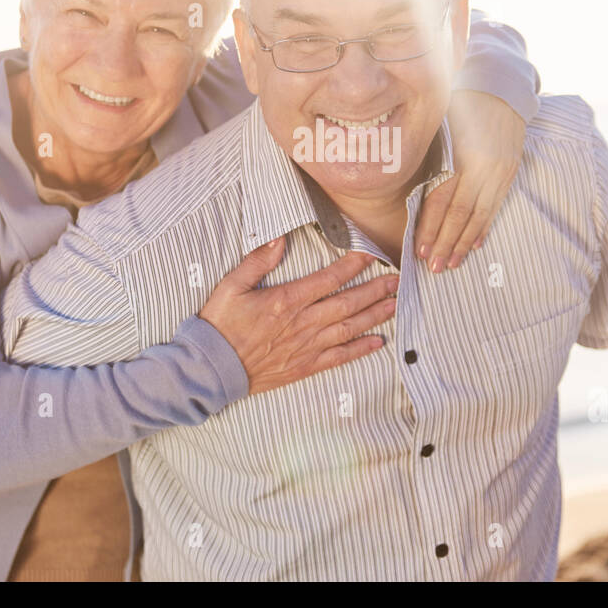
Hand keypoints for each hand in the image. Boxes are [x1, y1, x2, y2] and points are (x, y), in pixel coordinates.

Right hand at [200, 237, 396, 394]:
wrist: (210, 369)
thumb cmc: (220, 325)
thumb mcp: (231, 285)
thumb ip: (257, 261)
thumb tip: (280, 239)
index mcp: (287, 300)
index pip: (329, 278)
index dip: (353, 265)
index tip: (371, 254)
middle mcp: (303, 323)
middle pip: (348, 303)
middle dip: (375, 290)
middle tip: (397, 280)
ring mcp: (306, 347)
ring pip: (349, 329)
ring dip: (375, 316)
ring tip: (395, 304)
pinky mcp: (304, 366)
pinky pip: (339, 357)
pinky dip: (360, 350)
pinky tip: (378, 342)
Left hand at [414, 90, 525, 273]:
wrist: (501, 86)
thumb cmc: (461, 102)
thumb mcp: (441, 126)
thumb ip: (431, 159)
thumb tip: (416, 194)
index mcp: (459, 157)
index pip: (442, 201)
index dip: (430, 228)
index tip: (420, 250)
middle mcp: (481, 168)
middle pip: (460, 215)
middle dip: (446, 244)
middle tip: (434, 268)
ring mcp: (499, 172)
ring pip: (480, 215)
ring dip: (465, 243)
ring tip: (453, 264)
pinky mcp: (509, 172)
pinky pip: (496, 205)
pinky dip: (485, 226)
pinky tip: (477, 244)